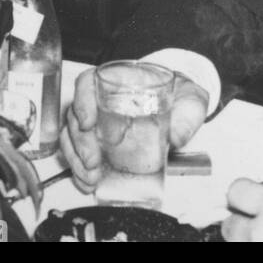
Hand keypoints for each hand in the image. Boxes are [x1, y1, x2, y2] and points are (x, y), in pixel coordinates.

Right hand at [58, 68, 208, 193]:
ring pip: (71, 135)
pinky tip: (87, 181)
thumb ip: (187, 115)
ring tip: (90, 177)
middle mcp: (102, 99)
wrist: (182, 108)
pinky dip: (79, 168)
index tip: (87, 124)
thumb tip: (177, 137)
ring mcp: (98, 120)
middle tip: (93, 162)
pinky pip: (78, 151)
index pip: (88, 83)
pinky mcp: (100, 141)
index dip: (81, 101)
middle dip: (79, 142)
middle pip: (75, 114)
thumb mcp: (191, 100)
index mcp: (119, 81)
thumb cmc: (181, 96)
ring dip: (76, 158)